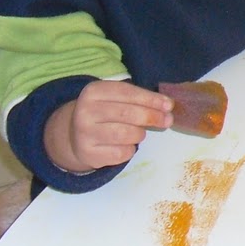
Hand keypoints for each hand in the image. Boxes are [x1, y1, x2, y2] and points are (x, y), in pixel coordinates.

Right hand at [45, 80, 171, 173]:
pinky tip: (124, 145)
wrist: (74, 136)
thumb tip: (167, 107)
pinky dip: (130, 149)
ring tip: (137, 132)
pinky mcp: (89, 153)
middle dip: (153, 117)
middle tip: (167, 120)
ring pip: (127, 134)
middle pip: (129, 114)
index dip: (151, 99)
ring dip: (139, 134)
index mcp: (93, 92)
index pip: (128, 93)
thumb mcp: (117, 99)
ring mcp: (84, 134)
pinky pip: (122, 153)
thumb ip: (140, 100)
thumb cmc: (105, 113)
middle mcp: (85, 111)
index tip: (169, 105)